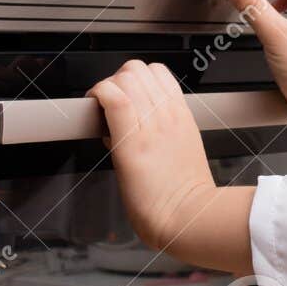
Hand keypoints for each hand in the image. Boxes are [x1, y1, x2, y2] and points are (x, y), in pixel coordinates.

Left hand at [87, 61, 215, 251]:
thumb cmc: (185, 196)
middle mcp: (167, 114)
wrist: (189, 216)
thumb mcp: (185, 152)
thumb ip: (166, 135)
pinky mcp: (132, 140)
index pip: (158, 72)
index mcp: (181, 116)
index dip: (137, 80)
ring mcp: (151, 125)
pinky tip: (96, 111)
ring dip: (107, 88)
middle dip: (118, 81)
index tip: (128, 98)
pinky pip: (113, 98)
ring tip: (103, 112)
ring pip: (124, 77)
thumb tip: (140, 129)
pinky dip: (99, 96)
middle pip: (137, 68)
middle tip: (111, 106)